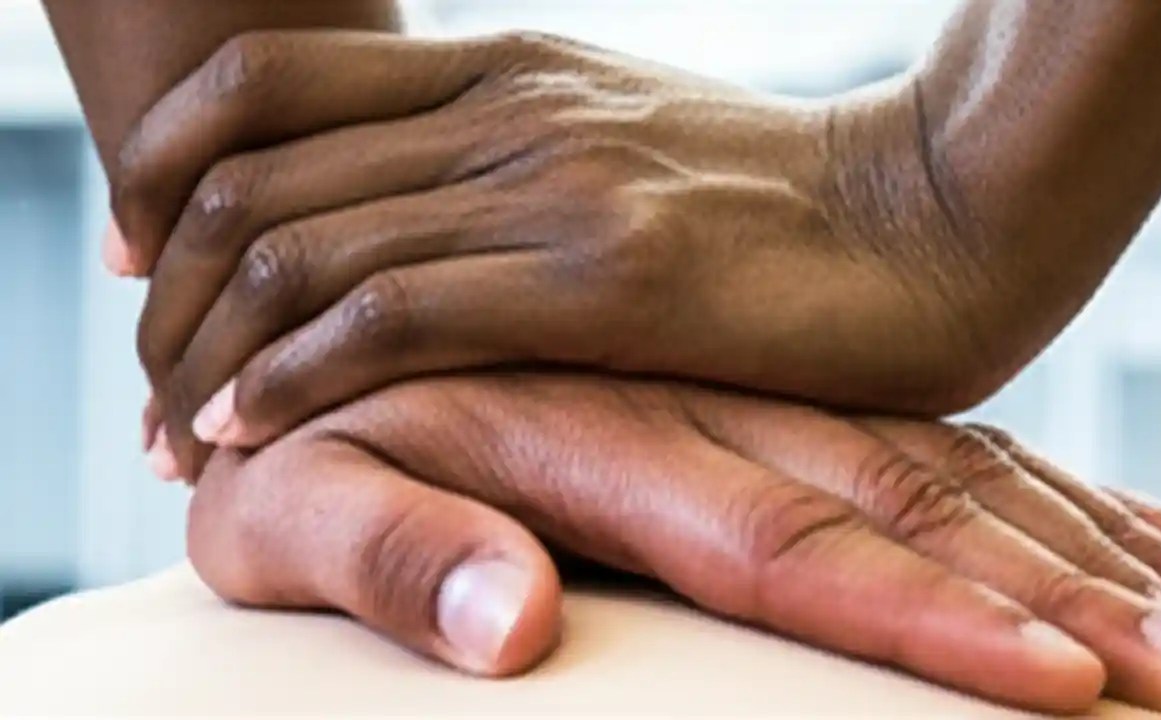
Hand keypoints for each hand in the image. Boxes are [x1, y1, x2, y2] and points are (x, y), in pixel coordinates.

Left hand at [116, 31, 1021, 476]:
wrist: (947, 213)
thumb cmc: (790, 201)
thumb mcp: (624, 145)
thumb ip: (515, 158)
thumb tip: (422, 214)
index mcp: (505, 64)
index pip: (264, 85)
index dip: (164, 168)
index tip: (138, 257)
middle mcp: (508, 107)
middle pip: (250, 175)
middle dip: (167, 293)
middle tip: (149, 386)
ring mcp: (552, 184)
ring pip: (297, 248)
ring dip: (210, 353)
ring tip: (183, 435)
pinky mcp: (604, 278)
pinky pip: (390, 316)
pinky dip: (295, 377)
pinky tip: (257, 429)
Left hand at [189, 374, 1160, 714]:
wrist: (314, 268)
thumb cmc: (292, 416)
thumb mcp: (293, 503)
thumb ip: (390, 553)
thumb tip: (517, 632)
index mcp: (591, 435)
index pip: (784, 543)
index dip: (920, 625)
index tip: (1067, 690)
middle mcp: (683, 407)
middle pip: (898, 498)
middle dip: (1059, 587)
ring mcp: (719, 391)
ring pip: (929, 461)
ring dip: (1070, 534)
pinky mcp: (735, 390)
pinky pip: (899, 434)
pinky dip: (1014, 484)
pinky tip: (1115, 519)